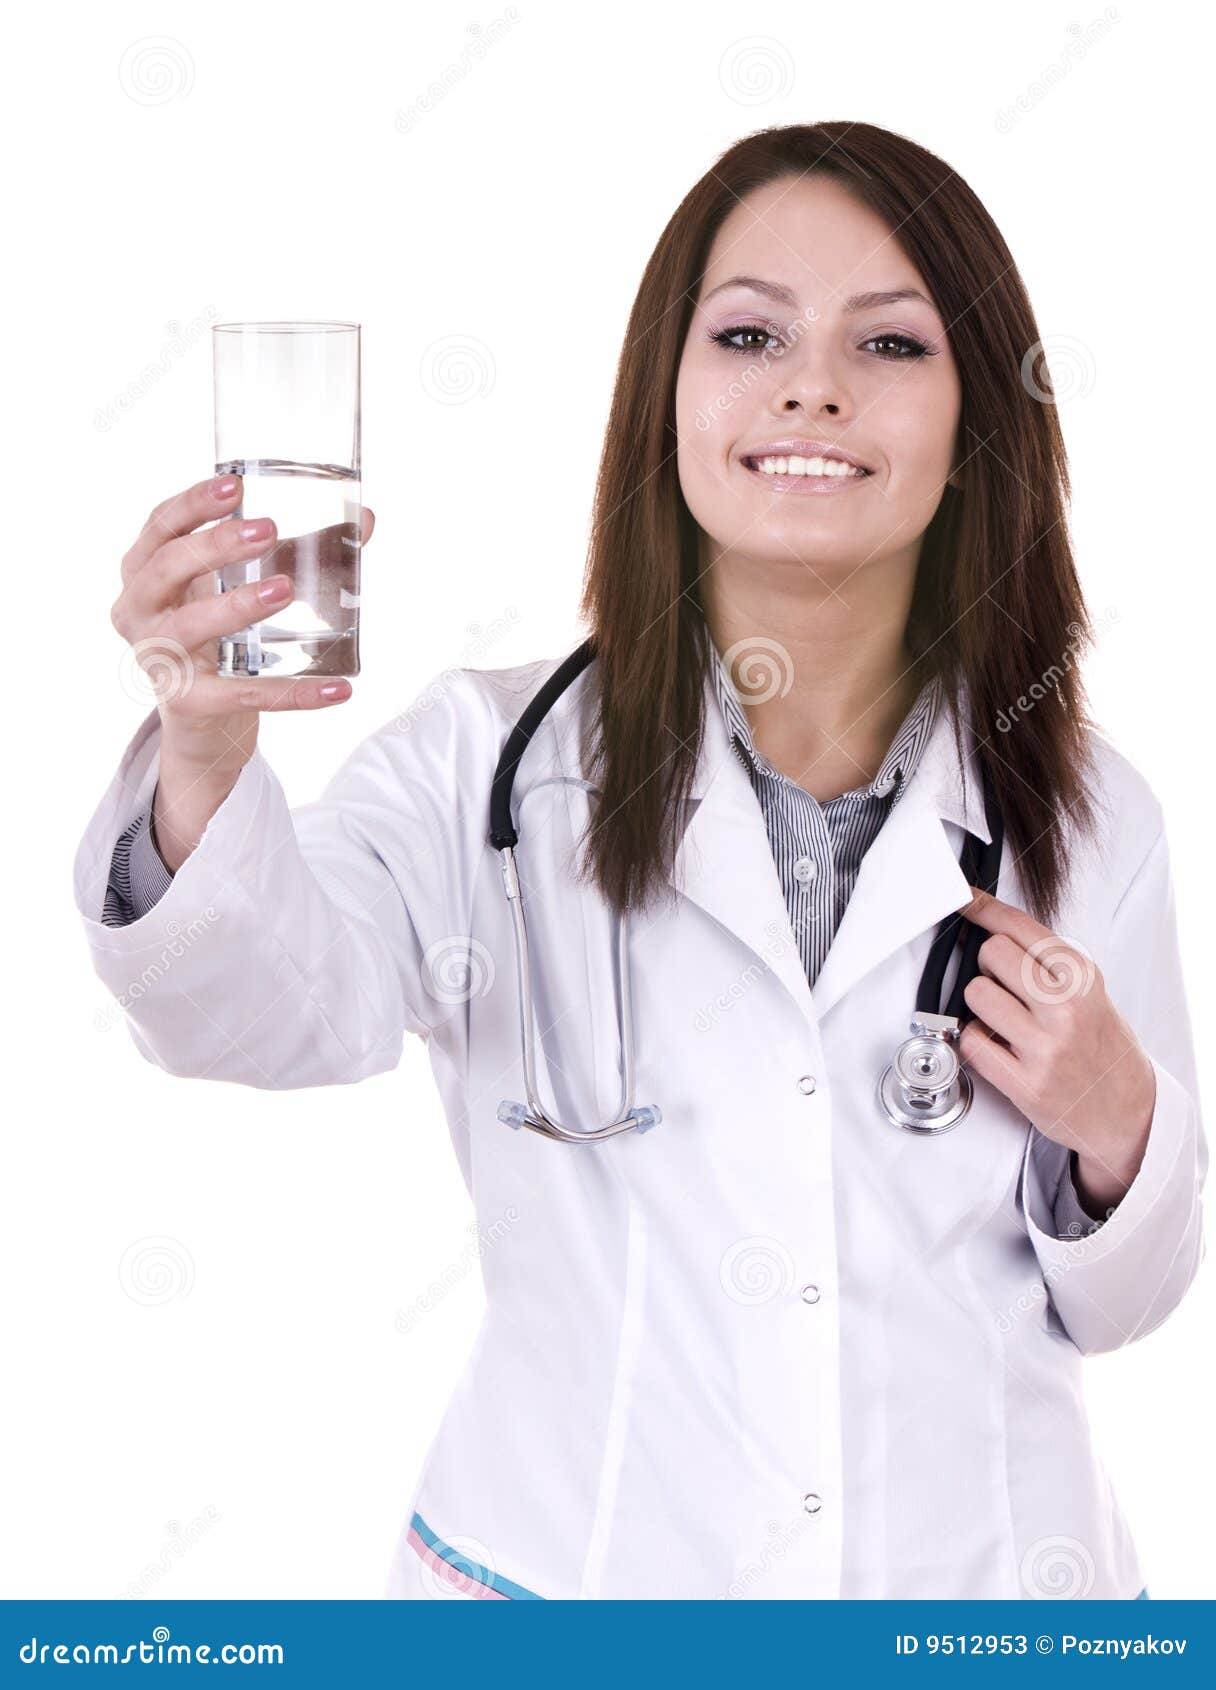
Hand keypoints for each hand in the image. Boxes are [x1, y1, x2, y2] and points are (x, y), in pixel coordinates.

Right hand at [111, 473, 375, 769]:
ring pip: (189, 626)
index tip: (236, 486)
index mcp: (145, 571)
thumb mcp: (242, 586)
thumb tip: (364, 520)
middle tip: (267, 529)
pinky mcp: (187, 703)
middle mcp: (137, 610)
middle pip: (167, 567)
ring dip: (236, 605)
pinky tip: (337, 688)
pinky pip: (242, 695)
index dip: (193, 504)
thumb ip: (295, 552)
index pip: (160, 525)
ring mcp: (157, 658)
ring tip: (284, 589)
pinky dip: (293, 693)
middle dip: (215, 545)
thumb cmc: (218, 636)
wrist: (201, 723)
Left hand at [956, 886, 1155, 1211]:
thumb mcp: (1090, 991)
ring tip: (1002, 1018)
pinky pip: (970, 1041)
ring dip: (979, 1004)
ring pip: (975, 993)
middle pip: (991, 953)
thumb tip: (990, 926)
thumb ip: (1046, 962)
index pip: (1019, 926)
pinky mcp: (1025, 1083)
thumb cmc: (1101, 1045)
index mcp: (1081, 977)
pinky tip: (997, 1045)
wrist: (1127, 1109)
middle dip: (987, 965)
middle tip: (1002, 984)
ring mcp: (1044, 1046)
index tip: (963, 900)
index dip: (983, 908)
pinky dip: (974, 1040)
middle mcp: (1065, 1007)